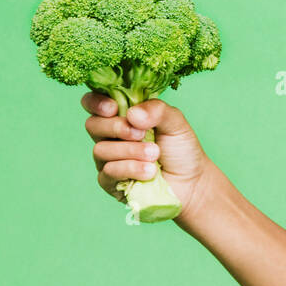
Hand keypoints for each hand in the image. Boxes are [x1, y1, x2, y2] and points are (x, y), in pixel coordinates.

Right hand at [82, 93, 214, 225]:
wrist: (192, 182)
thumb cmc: (181, 150)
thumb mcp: (176, 122)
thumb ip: (157, 110)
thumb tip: (132, 114)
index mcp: (122, 116)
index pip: (93, 103)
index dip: (96, 102)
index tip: (113, 108)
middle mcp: (110, 136)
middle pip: (93, 125)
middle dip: (117, 127)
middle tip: (142, 133)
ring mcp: (108, 160)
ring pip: (101, 150)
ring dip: (131, 151)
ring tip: (155, 154)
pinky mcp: (110, 182)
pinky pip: (108, 172)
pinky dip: (131, 169)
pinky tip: (150, 171)